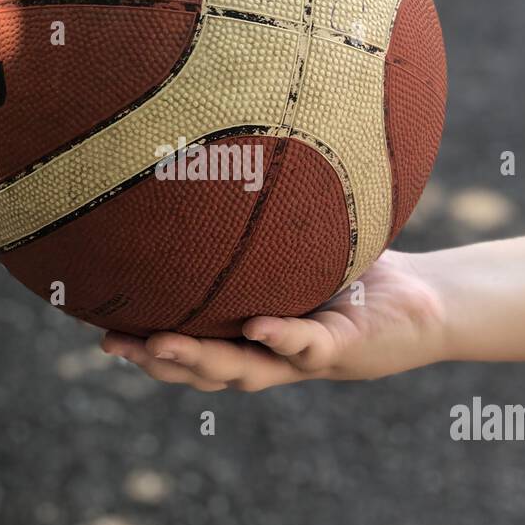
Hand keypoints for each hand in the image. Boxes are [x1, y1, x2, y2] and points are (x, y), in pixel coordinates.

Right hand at [100, 249, 447, 390]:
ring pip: (244, 370)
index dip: (145, 345)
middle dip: (157, 360)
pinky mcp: (341, 350)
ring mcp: (302, 357)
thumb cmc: (359, 270)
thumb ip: (260, 222)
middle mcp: (269, 353)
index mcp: (249, 334)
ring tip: (161, 344)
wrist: (425, 298)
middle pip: (203, 368)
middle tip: (113, 344)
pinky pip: (306, 346)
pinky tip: (258, 327)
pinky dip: (282, 339)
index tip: (99, 330)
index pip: (189, 345)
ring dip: (201, 361)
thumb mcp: (301, 242)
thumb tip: (218, 154)